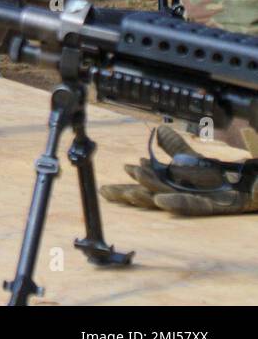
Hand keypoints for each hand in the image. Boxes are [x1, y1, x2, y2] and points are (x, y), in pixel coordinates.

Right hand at [100, 125, 257, 215]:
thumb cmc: (232, 176)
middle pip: (153, 195)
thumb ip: (178, 148)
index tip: (118, 174)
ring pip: (169, 197)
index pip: (152, 183)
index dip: (134, 179)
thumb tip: (157, 130)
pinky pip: (194, 207)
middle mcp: (188, 193)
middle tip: (106, 191)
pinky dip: (176, 203)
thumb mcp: (199, 160)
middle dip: (130, 193)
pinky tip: (160, 200)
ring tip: (131, 184)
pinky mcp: (218, 205)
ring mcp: (202, 200)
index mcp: (181, 184)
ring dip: (149, 191)